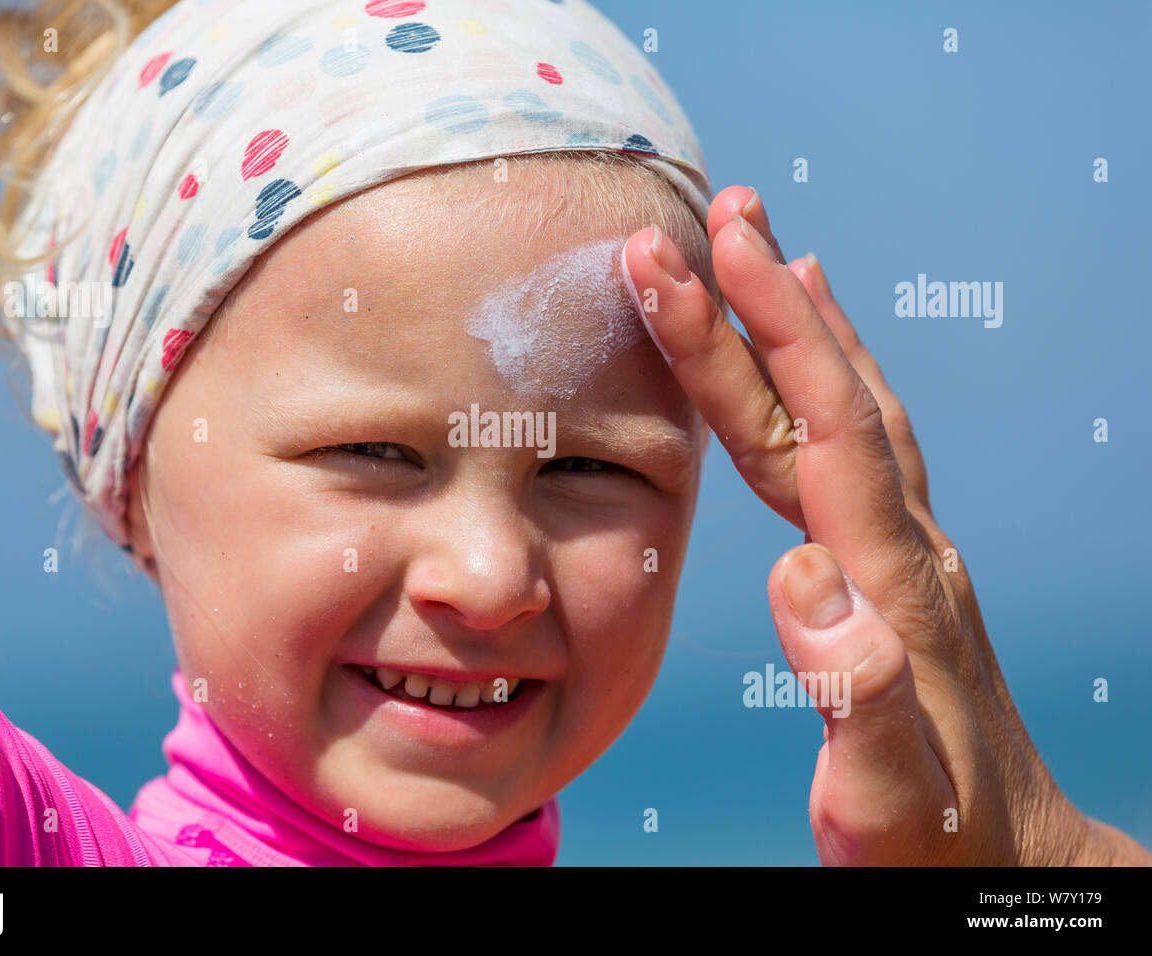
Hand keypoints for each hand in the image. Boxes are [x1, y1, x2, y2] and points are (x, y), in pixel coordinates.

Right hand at [621, 187, 1151, 864]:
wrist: (1009, 862)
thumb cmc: (940, 841)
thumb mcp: (888, 798)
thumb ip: (855, 692)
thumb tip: (802, 578)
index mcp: (893, 587)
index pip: (821, 430)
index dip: (761, 339)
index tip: (702, 260)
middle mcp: (909, 548)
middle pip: (833, 396)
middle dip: (768, 302)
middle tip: (721, 214)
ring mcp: (909, 552)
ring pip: (851, 408)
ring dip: (803, 323)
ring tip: (768, 249)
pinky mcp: (897, 568)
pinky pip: (857, 447)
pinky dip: (829, 381)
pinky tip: (814, 358)